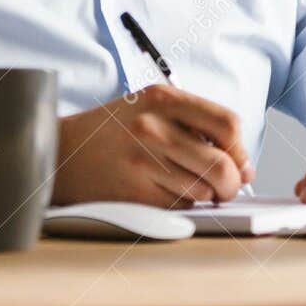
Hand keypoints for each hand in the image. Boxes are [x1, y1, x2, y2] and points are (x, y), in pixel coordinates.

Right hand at [52, 84, 255, 207]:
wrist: (60, 153)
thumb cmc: (112, 132)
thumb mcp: (150, 109)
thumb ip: (198, 127)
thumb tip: (245, 168)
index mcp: (162, 98)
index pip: (228, 124)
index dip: (240, 149)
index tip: (236, 161)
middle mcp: (153, 127)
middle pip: (223, 165)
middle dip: (231, 183)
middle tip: (224, 187)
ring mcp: (142, 160)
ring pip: (204, 191)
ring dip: (203, 196)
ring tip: (182, 185)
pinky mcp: (134, 192)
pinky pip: (179, 206)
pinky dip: (180, 205)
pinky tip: (161, 192)